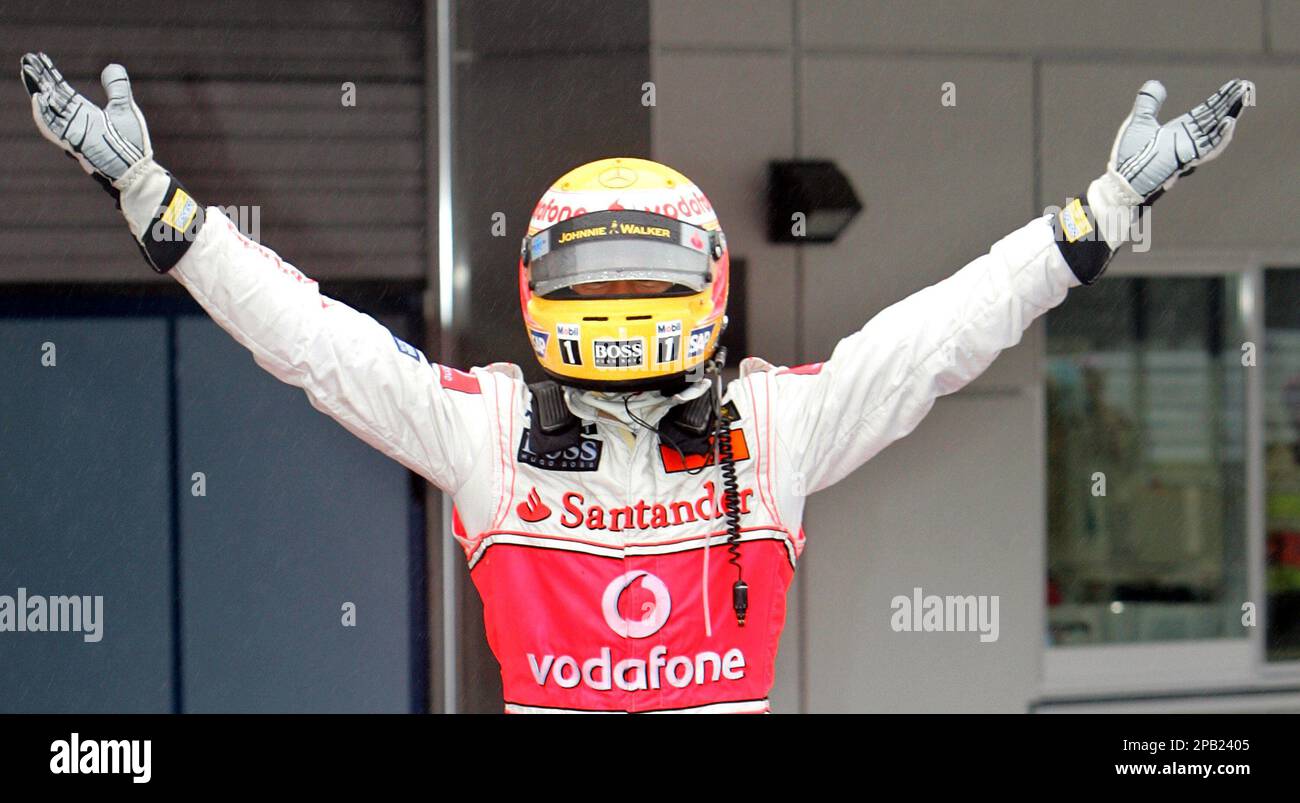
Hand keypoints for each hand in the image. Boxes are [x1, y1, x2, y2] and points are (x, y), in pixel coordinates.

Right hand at [20, 52, 151, 184]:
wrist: (136, 167)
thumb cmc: (130, 142)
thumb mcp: (124, 108)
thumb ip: (117, 88)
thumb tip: (111, 65)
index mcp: (84, 112)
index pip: (62, 90)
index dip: (51, 74)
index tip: (39, 58)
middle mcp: (75, 120)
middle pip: (51, 95)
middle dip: (39, 78)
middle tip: (26, 59)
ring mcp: (72, 131)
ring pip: (48, 108)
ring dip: (36, 90)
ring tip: (27, 72)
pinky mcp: (73, 143)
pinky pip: (52, 129)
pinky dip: (43, 114)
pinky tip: (37, 98)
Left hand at [1109, 78, 1251, 199]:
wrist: (1121, 178)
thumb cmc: (1130, 155)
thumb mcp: (1139, 122)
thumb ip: (1149, 103)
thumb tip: (1154, 83)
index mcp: (1180, 130)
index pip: (1206, 111)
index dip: (1220, 98)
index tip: (1234, 84)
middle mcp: (1188, 140)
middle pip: (1216, 118)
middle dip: (1231, 103)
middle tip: (1246, 86)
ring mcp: (1189, 150)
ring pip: (1218, 131)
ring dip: (1232, 115)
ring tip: (1243, 98)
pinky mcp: (1186, 160)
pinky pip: (1209, 149)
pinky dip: (1221, 136)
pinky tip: (1230, 121)